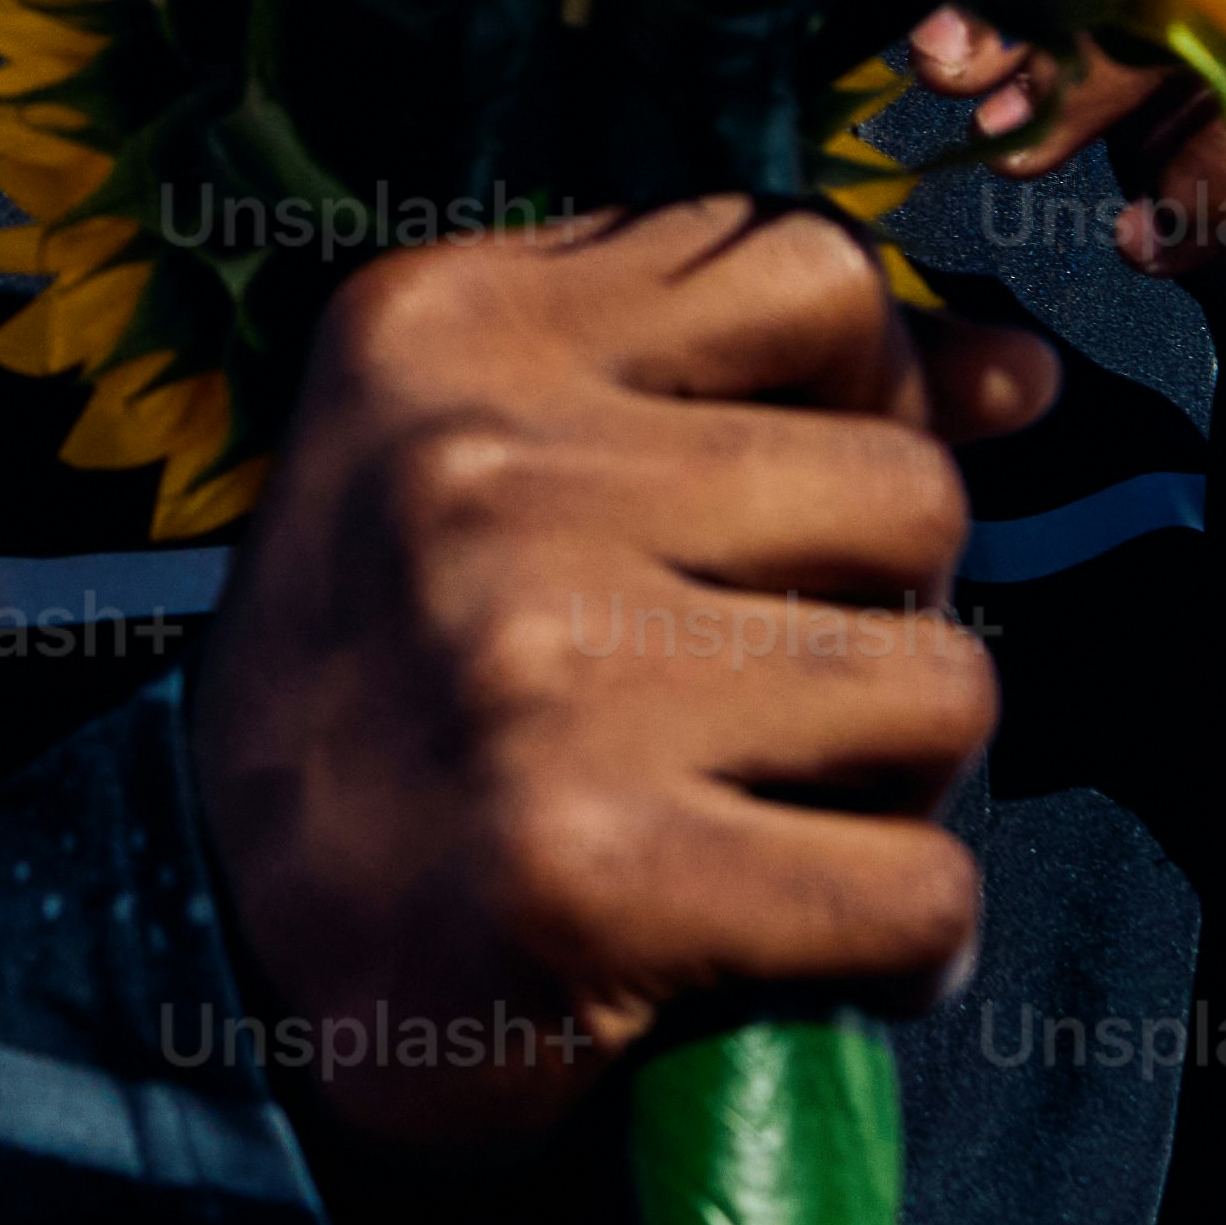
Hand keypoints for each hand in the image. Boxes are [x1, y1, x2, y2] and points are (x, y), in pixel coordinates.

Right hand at [182, 209, 1043, 1224]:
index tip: (778, 516)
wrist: (207, 945)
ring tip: (758, 817)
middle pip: (912, 490)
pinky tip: (788, 951)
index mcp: (448, 325)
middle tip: (755, 705)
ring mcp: (530, 661)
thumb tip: (1018, 373)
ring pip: (944, 687)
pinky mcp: (584, 862)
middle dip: (880, 614)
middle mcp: (475, 464)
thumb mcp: (509, 461)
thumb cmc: (398, 687)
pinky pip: (919, 890)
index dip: (856, 399)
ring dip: (890, 784)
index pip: (815, 273)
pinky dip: (895, 948)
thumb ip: (753, 387)